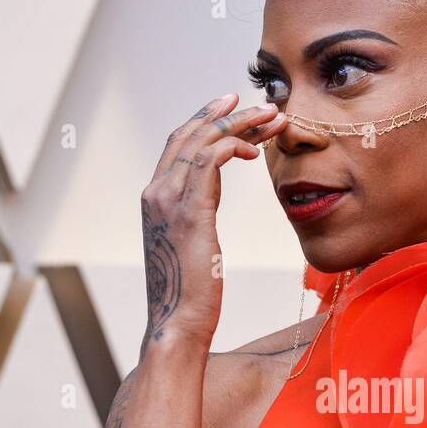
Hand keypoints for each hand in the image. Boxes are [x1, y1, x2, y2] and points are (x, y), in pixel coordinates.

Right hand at [138, 95, 285, 358]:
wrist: (177, 325)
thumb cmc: (190, 297)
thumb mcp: (191, 248)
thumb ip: (195, 220)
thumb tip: (206, 211)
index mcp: (155, 199)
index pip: (178, 145)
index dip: (206, 121)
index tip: (233, 107)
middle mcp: (155, 193)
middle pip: (189, 135)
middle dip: (226, 113)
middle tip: (260, 102)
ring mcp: (168, 201)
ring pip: (202, 141)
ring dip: (239, 124)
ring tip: (271, 117)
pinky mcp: (188, 213)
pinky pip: (208, 161)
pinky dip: (232, 146)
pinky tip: (254, 151)